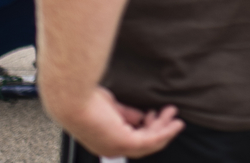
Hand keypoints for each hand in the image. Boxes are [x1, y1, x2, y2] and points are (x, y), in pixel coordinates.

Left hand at [53, 86, 183, 158]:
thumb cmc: (83, 99)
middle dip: (160, 129)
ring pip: (149, 143)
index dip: (146, 129)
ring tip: (176, 117)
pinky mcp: (123, 142)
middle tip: (171, 115)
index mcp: (103, 143)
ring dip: (165, 129)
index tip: (153, 114)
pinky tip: (173, 123)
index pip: (130, 142)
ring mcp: (116, 148)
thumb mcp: (110, 108)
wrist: (73, 98)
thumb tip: (141, 117)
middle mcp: (110, 150)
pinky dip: (164, 132)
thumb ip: (125, 115)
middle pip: (143, 145)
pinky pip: (150, 140)